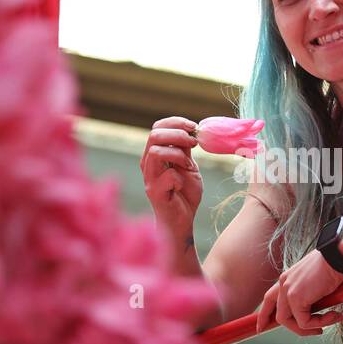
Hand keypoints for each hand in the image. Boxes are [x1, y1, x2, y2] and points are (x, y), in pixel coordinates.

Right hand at [141, 116, 202, 237]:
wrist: (182, 221)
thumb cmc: (184, 194)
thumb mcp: (187, 165)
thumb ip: (184, 149)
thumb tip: (191, 129)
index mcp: (154, 153)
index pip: (158, 127)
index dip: (176, 122)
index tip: (194, 128)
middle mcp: (148, 163)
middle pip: (154, 135)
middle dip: (178, 134)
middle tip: (193, 144)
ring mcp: (149, 178)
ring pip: (156, 151)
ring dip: (178, 155)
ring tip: (188, 166)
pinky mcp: (155, 193)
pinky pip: (168, 176)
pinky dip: (179, 178)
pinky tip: (182, 186)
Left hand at [256, 249, 342, 336]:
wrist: (339, 257)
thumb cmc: (334, 266)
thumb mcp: (316, 282)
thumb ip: (309, 295)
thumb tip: (314, 314)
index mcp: (287, 278)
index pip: (269, 300)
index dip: (264, 315)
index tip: (261, 327)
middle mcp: (284, 284)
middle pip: (279, 316)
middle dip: (295, 328)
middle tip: (317, 330)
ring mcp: (288, 291)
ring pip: (289, 322)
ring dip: (312, 327)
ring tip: (331, 319)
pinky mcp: (296, 299)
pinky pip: (304, 322)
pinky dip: (320, 323)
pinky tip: (335, 314)